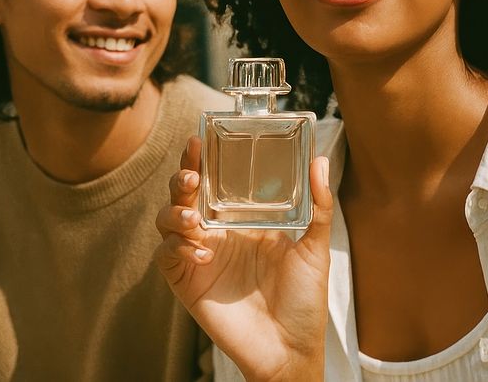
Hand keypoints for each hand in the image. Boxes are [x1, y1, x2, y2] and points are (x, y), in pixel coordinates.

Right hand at [155, 137, 332, 380]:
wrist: (290, 349)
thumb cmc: (303, 301)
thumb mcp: (314, 249)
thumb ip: (318, 206)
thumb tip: (321, 162)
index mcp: (242, 220)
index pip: (216, 181)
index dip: (203, 159)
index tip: (201, 139)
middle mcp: (217, 233)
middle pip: (185, 194)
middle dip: (182, 177)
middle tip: (193, 173)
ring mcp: (199, 256)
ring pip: (167, 221)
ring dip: (174, 211)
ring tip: (193, 217)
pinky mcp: (187, 282)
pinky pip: (166, 257)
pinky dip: (177, 249)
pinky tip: (201, 254)